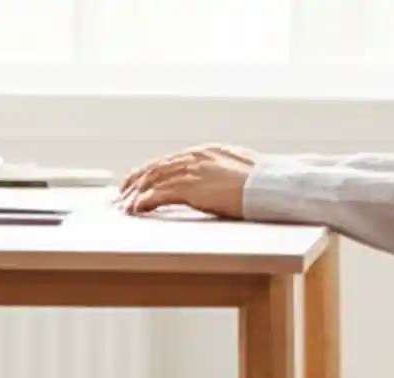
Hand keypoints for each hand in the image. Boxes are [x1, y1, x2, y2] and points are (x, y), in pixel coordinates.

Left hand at [116, 144, 258, 218]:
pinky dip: (144, 202)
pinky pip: (158, 194)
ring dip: (136, 193)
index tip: (141, 179)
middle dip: (136, 180)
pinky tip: (137, 209)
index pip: (171, 160)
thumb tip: (224, 178)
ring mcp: (191, 171)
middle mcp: (195, 157)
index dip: (152, 170)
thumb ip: (226, 170)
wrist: (270, 186)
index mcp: (207, 152)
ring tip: (125, 205)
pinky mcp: (190, 188)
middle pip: (156, 167)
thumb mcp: (243, 169)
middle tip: (123, 193)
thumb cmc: (265, 182)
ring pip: (153, 179)